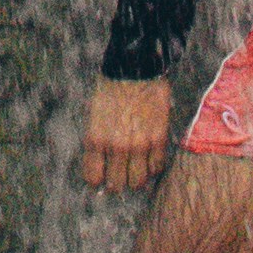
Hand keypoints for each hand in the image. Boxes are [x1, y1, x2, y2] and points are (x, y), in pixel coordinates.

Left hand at [80, 76, 169, 195]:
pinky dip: (153, 167)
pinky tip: (150, 158)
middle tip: (119, 176)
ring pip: (138, 181)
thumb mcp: (94, 114)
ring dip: (136, 178)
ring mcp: (140, 144)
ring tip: (135, 169)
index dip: (97, 180)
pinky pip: (157, 167)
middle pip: (117, 185)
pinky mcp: (158, 138)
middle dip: (116, 184)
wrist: (135, 66)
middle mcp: (117, 146)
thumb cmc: (111, 87)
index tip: (101, 177)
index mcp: (96, 139)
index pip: (93, 177)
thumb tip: (101, 163)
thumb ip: (97, 141)